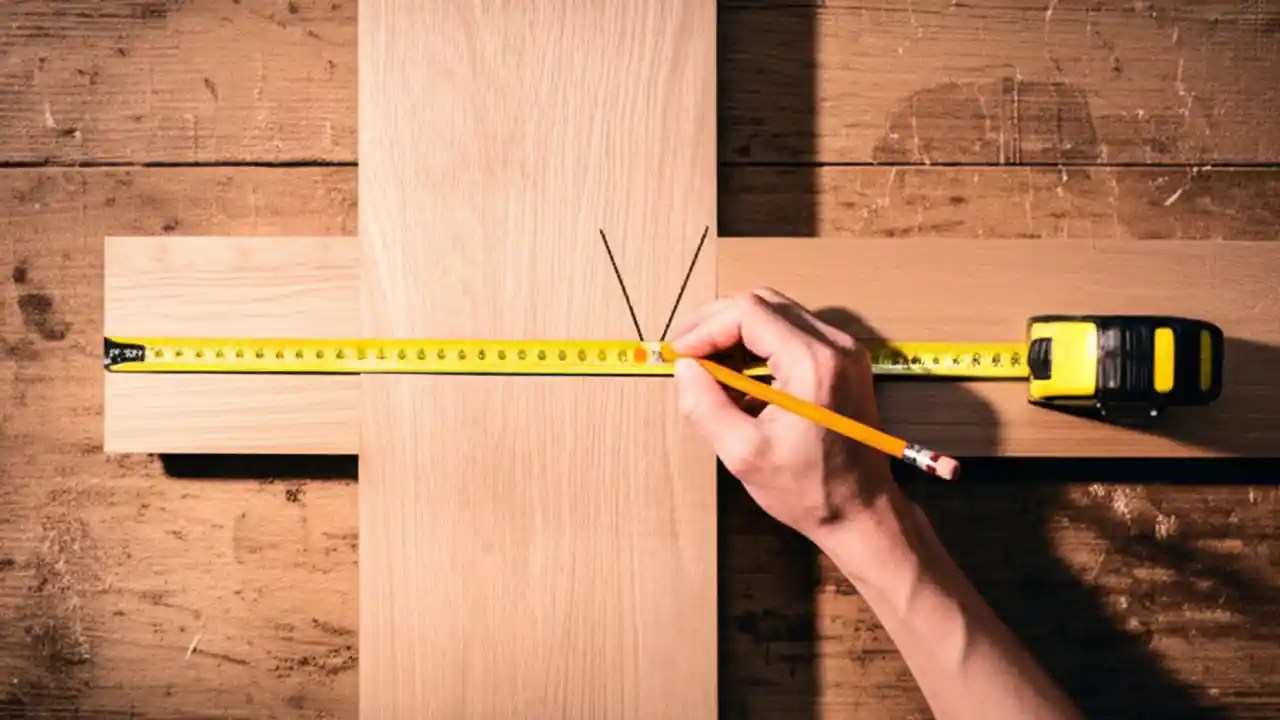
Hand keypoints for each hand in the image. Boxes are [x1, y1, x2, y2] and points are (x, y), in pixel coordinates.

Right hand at [669, 289, 895, 541]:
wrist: (863, 512)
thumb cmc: (810, 490)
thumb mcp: (744, 453)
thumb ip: (705, 405)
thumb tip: (684, 368)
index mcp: (814, 363)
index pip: (749, 313)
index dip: (705, 327)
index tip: (679, 353)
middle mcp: (835, 345)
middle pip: (764, 303)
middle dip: (717, 323)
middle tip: (686, 351)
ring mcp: (844, 351)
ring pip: (777, 314)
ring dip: (736, 333)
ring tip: (707, 366)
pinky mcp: (844, 363)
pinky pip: (793, 334)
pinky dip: (759, 346)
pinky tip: (738, 378)